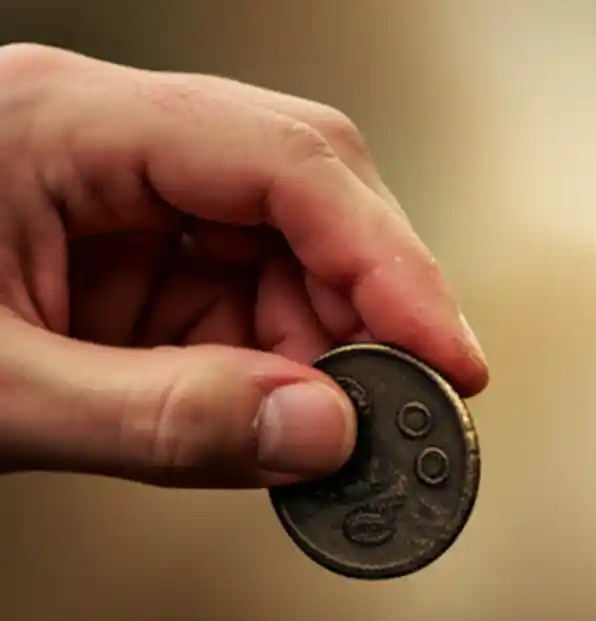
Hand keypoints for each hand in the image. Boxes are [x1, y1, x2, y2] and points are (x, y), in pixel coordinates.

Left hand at [0, 43, 486, 486]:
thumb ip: (159, 421)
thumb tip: (316, 433)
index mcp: (63, 123)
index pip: (279, 159)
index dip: (384, 256)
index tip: (442, 351)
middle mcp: (109, 142)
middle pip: (304, 185)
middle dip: (367, 297)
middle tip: (408, 397)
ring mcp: (123, 196)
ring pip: (286, 243)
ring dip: (329, 337)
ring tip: (335, 422)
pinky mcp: (129, 254)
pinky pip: (242, 290)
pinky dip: (280, 355)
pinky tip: (282, 407)